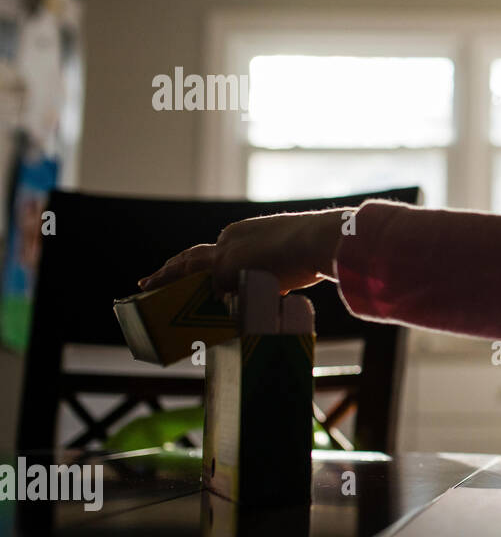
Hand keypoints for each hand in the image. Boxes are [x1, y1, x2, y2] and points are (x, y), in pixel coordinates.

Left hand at [138, 209, 347, 294]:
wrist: (319, 240)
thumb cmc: (318, 247)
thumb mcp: (297, 258)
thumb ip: (284, 271)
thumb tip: (291, 281)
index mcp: (246, 234)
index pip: (217, 252)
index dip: (201, 264)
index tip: (193, 272)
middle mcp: (230, 240)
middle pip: (192, 255)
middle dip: (172, 267)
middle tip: (151, 278)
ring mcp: (225, 254)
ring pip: (184, 266)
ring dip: (163, 277)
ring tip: (145, 286)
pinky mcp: (224, 270)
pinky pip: (191, 286)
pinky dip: (174, 292)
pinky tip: (158, 302)